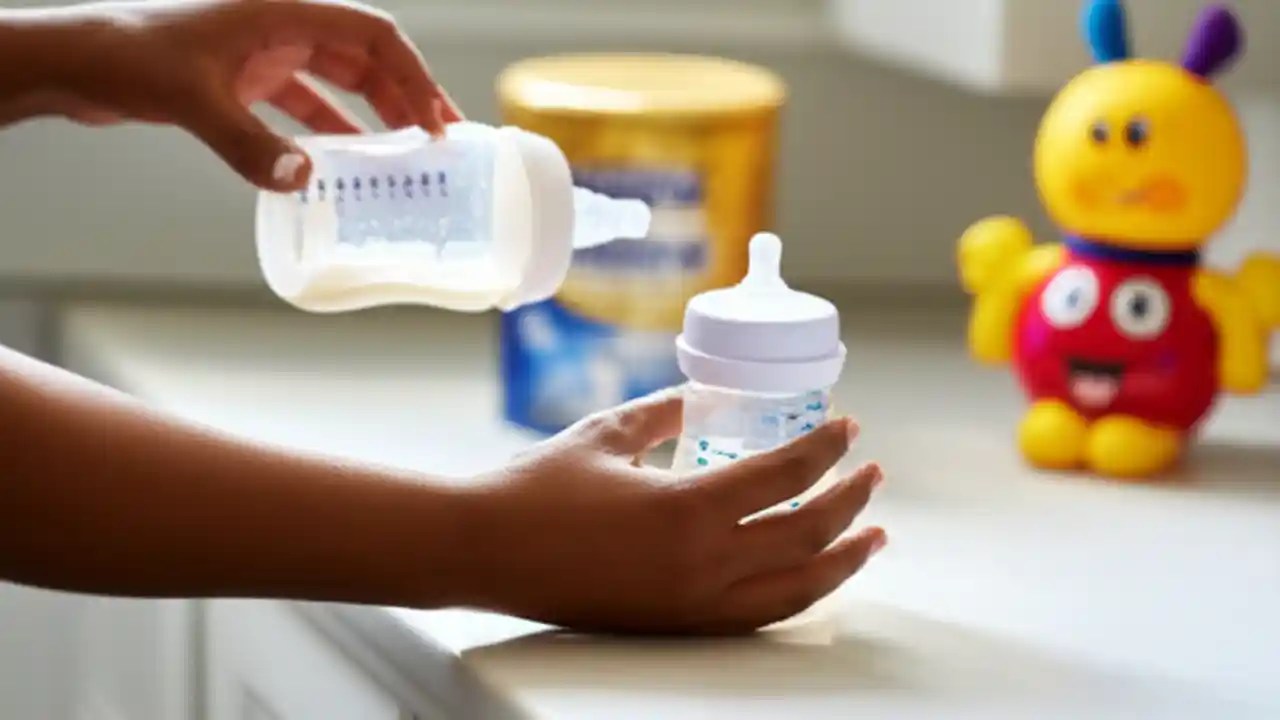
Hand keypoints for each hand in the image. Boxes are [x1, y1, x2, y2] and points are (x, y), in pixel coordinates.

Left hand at [25, 0, 461, 189]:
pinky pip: (305, 103)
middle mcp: (280, 27)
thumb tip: (304, 180)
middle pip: (365, 56)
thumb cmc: (126, 55)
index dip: (412, 74)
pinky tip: (343, 162)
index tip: (435, 119)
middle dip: (407, 95)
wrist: (74, 62)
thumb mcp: (192, 100)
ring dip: (376, 112)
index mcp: (281, 11)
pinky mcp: (245, 79)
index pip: (371, 34)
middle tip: (439, 139)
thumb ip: (248, 143)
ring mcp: (263, 53)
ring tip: (407, 151)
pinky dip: (330, 130)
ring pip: (340, 80)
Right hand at [457, 390, 886, 634]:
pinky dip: (799, 593)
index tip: (848, 427)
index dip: (826, 449)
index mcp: (687, 508)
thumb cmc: (536, 488)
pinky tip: (811, 575)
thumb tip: (702, 394)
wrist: (484, 552)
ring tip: (872, 536)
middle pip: (807, 534)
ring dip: (844, 559)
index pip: (786, 477)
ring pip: (797, 588)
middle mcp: (702, 563)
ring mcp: (694, 604)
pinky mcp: (678, 625)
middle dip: (851, 500)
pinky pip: (760, 616)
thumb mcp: (607, 432)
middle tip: (871, 473)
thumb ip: (664, 410)